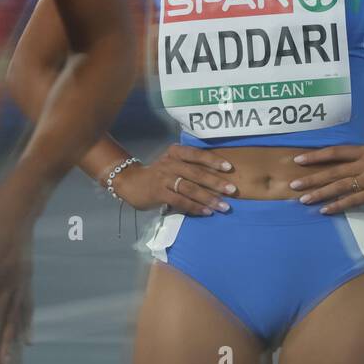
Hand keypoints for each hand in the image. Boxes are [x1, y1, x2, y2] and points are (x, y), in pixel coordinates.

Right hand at [112, 145, 238, 214]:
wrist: (130, 181)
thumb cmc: (158, 173)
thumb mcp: (172, 163)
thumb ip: (190, 166)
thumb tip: (218, 177)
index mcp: (175, 152)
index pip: (196, 154)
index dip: (213, 160)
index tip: (229, 167)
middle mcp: (170, 163)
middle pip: (196, 173)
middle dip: (216, 182)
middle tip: (232, 190)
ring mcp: (164, 178)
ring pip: (190, 188)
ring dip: (208, 198)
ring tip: (223, 206)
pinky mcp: (159, 193)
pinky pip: (180, 201)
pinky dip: (195, 207)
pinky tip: (206, 212)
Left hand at [288, 145, 363, 213]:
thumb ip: (356, 162)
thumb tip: (331, 170)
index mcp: (363, 151)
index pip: (334, 152)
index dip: (315, 156)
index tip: (298, 160)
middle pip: (333, 170)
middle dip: (311, 178)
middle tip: (293, 185)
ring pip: (339, 185)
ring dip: (320, 193)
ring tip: (304, 199)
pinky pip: (352, 200)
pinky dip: (337, 205)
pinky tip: (325, 210)